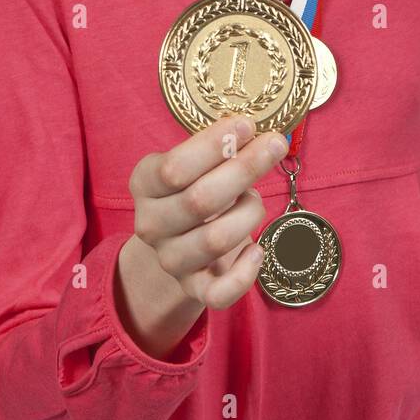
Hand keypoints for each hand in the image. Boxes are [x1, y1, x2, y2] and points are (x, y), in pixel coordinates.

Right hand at [128, 113, 286, 309]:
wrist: (180, 239)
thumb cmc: (196, 186)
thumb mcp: (196, 163)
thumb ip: (219, 149)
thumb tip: (253, 132)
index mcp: (144, 184)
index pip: (174, 168)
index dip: (213, 145)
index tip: (247, 125)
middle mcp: (150, 224)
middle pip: (200, 200)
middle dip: (244, 169)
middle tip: (275, 145)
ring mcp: (170, 259)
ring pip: (215, 241)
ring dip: (249, 213)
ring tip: (255, 199)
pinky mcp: (194, 288)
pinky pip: (219, 294)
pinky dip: (244, 274)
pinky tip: (258, 250)